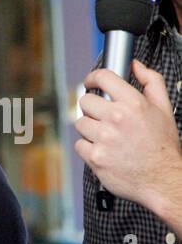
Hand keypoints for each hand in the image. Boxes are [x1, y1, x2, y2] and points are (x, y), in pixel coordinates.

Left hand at [75, 61, 181, 215]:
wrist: (161, 178)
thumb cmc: (162, 145)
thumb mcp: (164, 108)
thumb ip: (151, 82)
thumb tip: (135, 65)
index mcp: (134, 103)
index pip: (103, 78)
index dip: (93, 78)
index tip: (90, 82)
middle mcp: (117, 118)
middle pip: (84, 101)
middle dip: (93, 109)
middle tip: (105, 119)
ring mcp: (104, 138)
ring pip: (80, 123)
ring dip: (90, 129)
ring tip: (109, 138)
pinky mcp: (94, 157)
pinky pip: (79, 144)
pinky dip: (88, 148)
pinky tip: (105, 150)